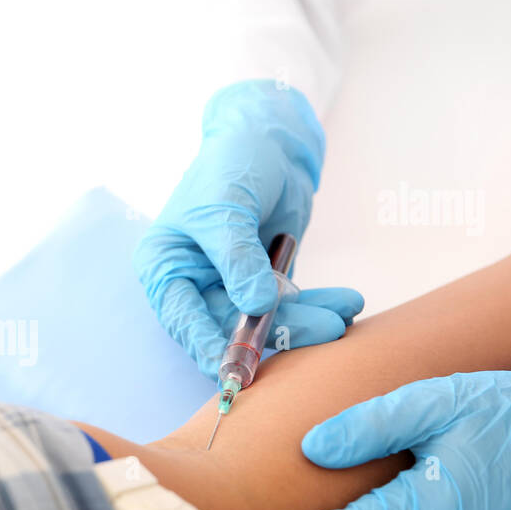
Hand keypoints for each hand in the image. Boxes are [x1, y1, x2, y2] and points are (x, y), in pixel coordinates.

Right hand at [134, 79, 361, 378]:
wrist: (270, 139)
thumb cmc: (232, 162)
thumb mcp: (227, 205)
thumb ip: (237, 258)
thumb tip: (255, 306)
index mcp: (166, 266)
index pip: (183, 317)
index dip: (208, 345)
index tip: (237, 370)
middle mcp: (193, 283)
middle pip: (230, 326)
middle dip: (277, 331)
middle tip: (322, 331)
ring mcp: (231, 286)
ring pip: (265, 322)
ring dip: (306, 321)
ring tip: (343, 314)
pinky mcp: (266, 283)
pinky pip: (290, 308)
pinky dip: (318, 307)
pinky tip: (345, 304)